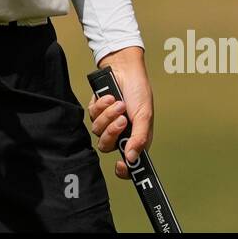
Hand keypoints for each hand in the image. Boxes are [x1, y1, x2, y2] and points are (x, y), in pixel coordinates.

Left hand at [86, 46, 153, 178]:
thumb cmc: (139, 92)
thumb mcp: (145, 116)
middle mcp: (119, 133)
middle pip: (106, 146)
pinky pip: (92, 115)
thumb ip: (139, 139)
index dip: (123, 169)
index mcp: (134, 138)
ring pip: (97, 130)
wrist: (124, 69)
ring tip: (119, 103)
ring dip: (108, 115)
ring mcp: (106, 122)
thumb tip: (133, 159)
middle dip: (112, 132)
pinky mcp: (96, 111)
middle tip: (122, 118)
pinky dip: (102, 105)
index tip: (121, 166)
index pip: (127, 162)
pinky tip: (110, 97)